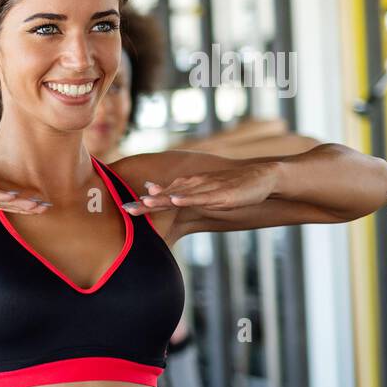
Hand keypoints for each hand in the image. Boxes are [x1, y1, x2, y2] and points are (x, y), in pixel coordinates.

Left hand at [125, 163, 279, 214]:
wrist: (263, 177)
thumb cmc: (234, 187)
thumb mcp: (207, 193)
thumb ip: (183, 194)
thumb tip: (159, 194)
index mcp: (189, 186)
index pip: (162, 196)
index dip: (144, 203)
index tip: (124, 208)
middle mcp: (195, 185)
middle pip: (166, 195)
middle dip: (145, 202)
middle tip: (124, 208)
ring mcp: (208, 188)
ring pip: (180, 194)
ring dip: (162, 198)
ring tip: (144, 202)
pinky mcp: (222, 194)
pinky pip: (202, 196)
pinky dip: (188, 198)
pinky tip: (176, 200)